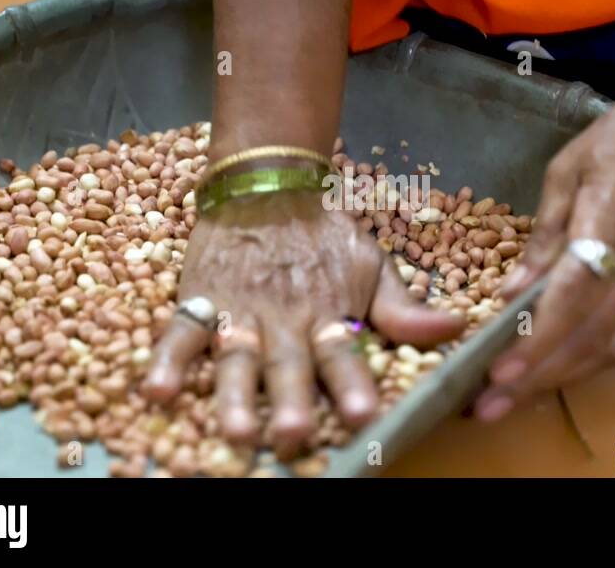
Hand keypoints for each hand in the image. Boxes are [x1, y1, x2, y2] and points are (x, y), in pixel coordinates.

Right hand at [143, 190, 464, 455]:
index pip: (344, 353)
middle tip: (295, 433)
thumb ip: (405, 307)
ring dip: (234, 394)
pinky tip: (157, 391)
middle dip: (291, 399)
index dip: (352, 384)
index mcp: (328, 311)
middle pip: (288, 363)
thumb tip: (458, 327)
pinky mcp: (202, 298)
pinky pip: (181, 331)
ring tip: (234, 430)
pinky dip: (166, 360)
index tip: (363, 416)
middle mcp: (285, 318)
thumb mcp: (372, 264)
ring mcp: (240, 309)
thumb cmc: (325, 234)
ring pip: (236, 356)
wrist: (268, 181)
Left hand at [475, 86, 614, 420]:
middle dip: (538, 377)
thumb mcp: (568, 169)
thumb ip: (542, 236)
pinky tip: (566, 369)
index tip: (498, 372)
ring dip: (566, 377)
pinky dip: (599, 358)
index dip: (536, 340)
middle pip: (591, 336)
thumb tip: (511, 295)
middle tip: (492, 405)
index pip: (572, 297)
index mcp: (613, 219)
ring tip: (519, 397)